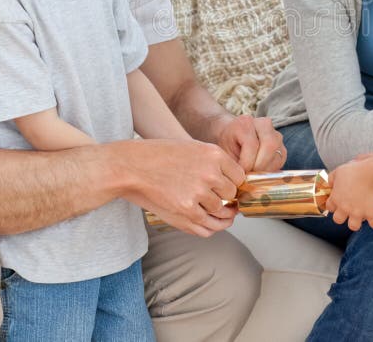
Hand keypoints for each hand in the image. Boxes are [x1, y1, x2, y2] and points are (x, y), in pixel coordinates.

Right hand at [122, 139, 244, 236]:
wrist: (133, 166)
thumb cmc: (161, 155)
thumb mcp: (194, 148)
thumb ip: (215, 163)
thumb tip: (235, 184)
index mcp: (214, 154)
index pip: (239, 176)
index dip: (234, 183)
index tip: (227, 187)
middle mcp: (210, 173)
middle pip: (231, 194)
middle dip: (225, 197)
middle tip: (216, 198)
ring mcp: (199, 193)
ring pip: (220, 210)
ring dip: (215, 211)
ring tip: (206, 207)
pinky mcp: (186, 210)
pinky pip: (208, 225)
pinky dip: (209, 224)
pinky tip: (205, 219)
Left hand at [215, 114, 286, 171]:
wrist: (233, 135)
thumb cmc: (228, 144)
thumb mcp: (225, 152)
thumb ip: (234, 163)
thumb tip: (242, 180)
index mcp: (245, 123)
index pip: (252, 144)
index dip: (247, 162)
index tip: (241, 173)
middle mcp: (263, 124)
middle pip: (269, 145)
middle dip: (260, 165)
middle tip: (250, 175)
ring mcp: (275, 133)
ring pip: (277, 152)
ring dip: (267, 168)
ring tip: (255, 174)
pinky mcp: (281, 144)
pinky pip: (281, 158)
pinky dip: (272, 168)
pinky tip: (261, 172)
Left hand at [324, 157, 372, 230]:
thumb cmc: (357, 170)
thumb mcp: (339, 171)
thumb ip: (332, 178)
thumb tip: (330, 183)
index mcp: (336, 198)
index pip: (329, 207)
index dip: (334, 205)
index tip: (339, 202)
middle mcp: (345, 208)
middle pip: (338, 220)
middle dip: (343, 217)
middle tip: (349, 211)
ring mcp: (358, 213)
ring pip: (353, 226)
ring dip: (358, 222)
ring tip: (362, 216)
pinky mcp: (371, 214)